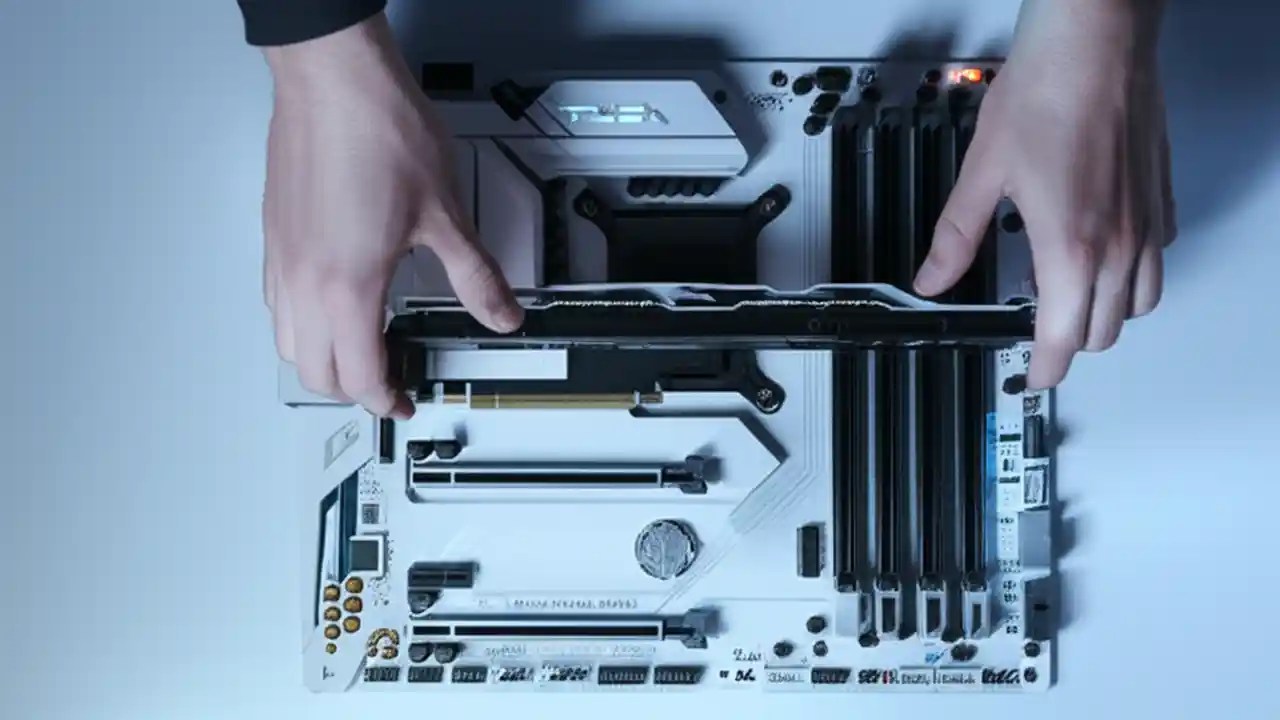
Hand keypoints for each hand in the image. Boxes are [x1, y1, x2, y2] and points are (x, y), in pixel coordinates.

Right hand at [261, 14, 521, 417]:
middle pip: (314, 371)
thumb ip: (475, 276)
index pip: (360, 375)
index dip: (385, 400)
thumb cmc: (379, 133)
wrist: (335, 80)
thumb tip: (500, 312)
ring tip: (359, 353)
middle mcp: (305, 281)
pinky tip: (329, 305)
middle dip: (352, 390)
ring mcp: (282, 259)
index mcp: (347, 287)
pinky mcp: (273, 235)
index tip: (403, 401)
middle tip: (387, 384)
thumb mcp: (446, 215)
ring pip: (286, 341)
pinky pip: (275, 303)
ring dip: (321, 361)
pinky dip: (300, 324)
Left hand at [913, 0, 1173, 388]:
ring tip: (1064, 294)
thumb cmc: (1046, 94)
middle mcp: (1118, 244)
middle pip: (1102, 332)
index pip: (1063, 341)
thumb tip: (932, 278)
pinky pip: (1156, 262)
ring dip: (1103, 314)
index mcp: (1071, 249)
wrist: (1096, 44)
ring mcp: (1146, 224)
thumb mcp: (982, 173)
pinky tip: (1098, 252)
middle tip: (1035, 331)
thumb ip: (956, 237)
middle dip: (1067, 343)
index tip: (1031, 377)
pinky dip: (1131, 276)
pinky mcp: (1159, 200)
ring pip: (1139, 304)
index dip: (1044, 371)